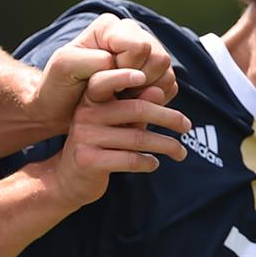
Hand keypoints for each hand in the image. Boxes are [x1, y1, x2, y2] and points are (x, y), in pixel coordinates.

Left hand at [33, 14, 179, 131]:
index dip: (125, 69)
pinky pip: (170, 87)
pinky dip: (150, 100)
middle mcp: (133, 34)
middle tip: (111, 92)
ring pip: (167, 74)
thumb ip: (95, 62)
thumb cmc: (59, 85)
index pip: (139, 47)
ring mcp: (149, 53)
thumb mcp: (65, 67)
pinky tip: (127, 101)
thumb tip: (131, 70)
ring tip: (117, 97)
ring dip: (143, 93)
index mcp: (110, 27)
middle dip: (136, 82)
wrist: (60, 108)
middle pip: (160, 59)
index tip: (101, 79)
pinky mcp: (157, 73)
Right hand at [41, 66, 190, 206]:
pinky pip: (130, 160)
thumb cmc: (99, 146)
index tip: (155, 83)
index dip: (127, 77)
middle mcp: (85, 115)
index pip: (106, 81)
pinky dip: (149, 163)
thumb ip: (135, 107)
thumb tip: (159, 91)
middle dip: (169, 118)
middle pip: (137, 109)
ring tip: (181, 152)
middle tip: (187, 126)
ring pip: (138, 138)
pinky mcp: (89, 161)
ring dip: (167, 146)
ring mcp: (85, 138)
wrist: (68, 179)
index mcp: (91, 100)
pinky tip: (154, 163)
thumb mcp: (115, 124)